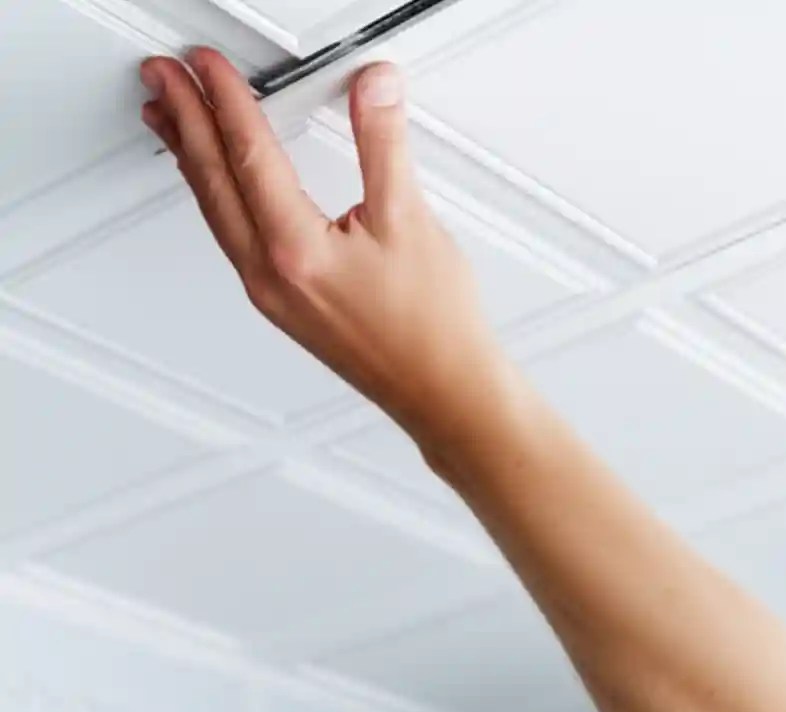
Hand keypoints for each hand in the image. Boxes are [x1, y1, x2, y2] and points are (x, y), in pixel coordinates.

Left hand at [138, 49, 509, 455]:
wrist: (442, 389)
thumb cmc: (432, 326)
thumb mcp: (410, 221)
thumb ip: (384, 145)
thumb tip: (373, 88)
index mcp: (295, 250)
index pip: (249, 155)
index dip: (225, 100)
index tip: (205, 66)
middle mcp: (270, 274)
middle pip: (213, 182)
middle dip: (184, 122)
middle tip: (161, 78)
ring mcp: (271, 292)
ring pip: (215, 211)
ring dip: (190, 158)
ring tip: (171, 120)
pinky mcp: (283, 304)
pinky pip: (231, 236)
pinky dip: (216, 195)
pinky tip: (219, 184)